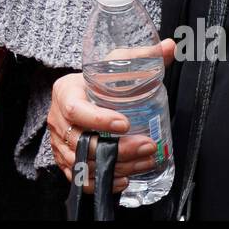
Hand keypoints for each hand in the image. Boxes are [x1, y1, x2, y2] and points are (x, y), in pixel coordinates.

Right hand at [47, 38, 175, 193]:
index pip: (76, 110)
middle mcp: (57, 120)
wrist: (78, 96)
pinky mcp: (65, 161)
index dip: (99, 120)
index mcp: (65, 92)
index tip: (126, 123)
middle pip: (83, 142)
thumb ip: (142, 57)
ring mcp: (59, 144)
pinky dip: (103, 182)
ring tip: (145, 161)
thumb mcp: (115, 65)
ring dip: (118, 167)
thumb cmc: (96, 80)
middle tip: (147, 146)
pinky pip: (81, 179)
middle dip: (118, 149)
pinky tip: (124, 179)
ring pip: (85, 164)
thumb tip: (171, 46)